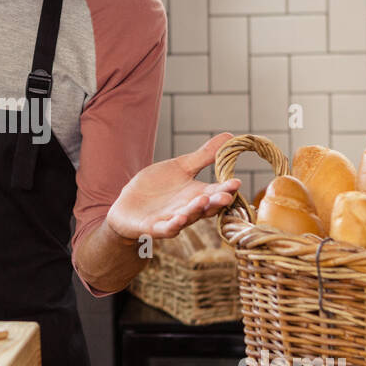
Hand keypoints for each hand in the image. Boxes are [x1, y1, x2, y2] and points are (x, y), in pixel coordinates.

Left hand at [105, 133, 241, 240]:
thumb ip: (204, 156)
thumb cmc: (157, 187)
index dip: (226, 189)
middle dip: (217, 202)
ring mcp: (172, 219)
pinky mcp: (154, 227)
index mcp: (196, 195)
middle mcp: (188, 209)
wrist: (128, 206)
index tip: (237, 181)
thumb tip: (230, 136)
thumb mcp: (180, 167)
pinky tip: (179, 217)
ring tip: (204, 199)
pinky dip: (174, 225)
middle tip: (227, 195)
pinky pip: (166, 228)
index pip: (216, 192)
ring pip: (188, 217)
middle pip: (206, 208)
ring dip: (196, 210)